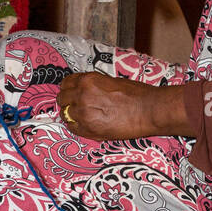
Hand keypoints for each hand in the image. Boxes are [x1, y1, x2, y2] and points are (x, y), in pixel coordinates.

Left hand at [57, 73, 190, 140]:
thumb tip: (83, 90)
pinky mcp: (89, 130)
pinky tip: (84, 125)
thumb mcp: (111, 81)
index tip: (71, 92)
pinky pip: (72, 128)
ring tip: (82, 116)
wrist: (149, 110)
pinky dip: (76, 126)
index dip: (69, 88)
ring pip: (65, 114)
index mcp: (88, 81)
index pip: (66, 83)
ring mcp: (84, 114)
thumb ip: (93, 85)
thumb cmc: (136, 94)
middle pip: (62, 99)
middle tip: (74, 105)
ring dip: (71, 114)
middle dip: (67, 101)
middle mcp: (82, 95)